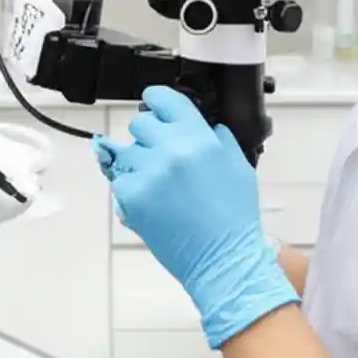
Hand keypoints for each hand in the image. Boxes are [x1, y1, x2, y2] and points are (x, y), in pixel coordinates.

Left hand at [93, 86, 298, 348]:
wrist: (223, 258)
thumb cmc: (233, 216)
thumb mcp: (238, 165)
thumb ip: (218, 138)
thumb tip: (205, 123)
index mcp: (199, 138)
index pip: (164, 99)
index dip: (157, 100)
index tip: (155, 105)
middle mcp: (172, 150)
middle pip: (140, 123)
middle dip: (149, 136)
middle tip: (162, 156)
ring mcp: (149, 172)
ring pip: (127, 152)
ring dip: (139, 163)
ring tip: (160, 185)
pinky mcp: (132, 196)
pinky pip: (120, 180)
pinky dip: (132, 189)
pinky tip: (153, 202)